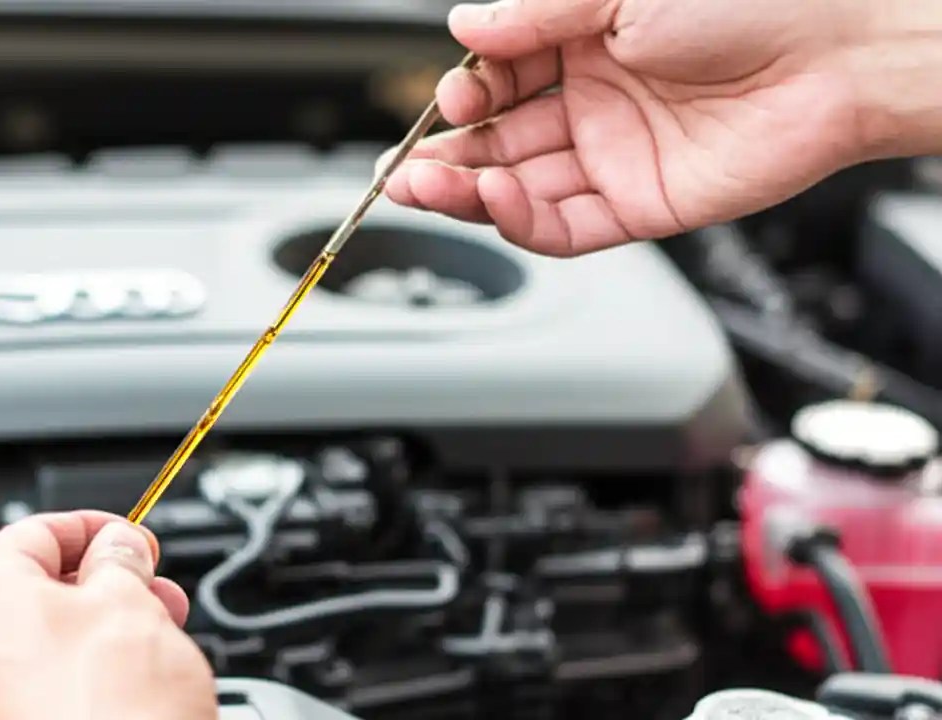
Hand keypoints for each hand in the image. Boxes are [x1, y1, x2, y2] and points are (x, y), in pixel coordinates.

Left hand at [0, 512, 217, 719]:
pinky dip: (72, 675)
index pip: (36, 533)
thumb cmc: (114, 715)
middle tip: (151, 587)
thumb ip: (120, 561)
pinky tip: (122, 681)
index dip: (94, 528)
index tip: (130, 537)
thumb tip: (118, 546)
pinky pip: (29, 690)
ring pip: (34, 644)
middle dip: (100, 584)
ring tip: (151, 637)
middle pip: (32, 591)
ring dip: (92, 630)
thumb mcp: (132, 606)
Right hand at [385, 0, 904, 255]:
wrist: (843, 51)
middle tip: (403, 169)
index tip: (447, 95)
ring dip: (467, 193)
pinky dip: (523, 221)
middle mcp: (596, 100)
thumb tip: (464, 28)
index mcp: (585, 40)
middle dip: (445, 156)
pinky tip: (496, 200)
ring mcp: (616, 155)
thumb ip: (532, 15)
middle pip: (499, 141)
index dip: (464, 94)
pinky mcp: (642, 204)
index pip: (499, 79)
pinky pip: (568, 225)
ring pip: (521, 188)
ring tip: (424, 188)